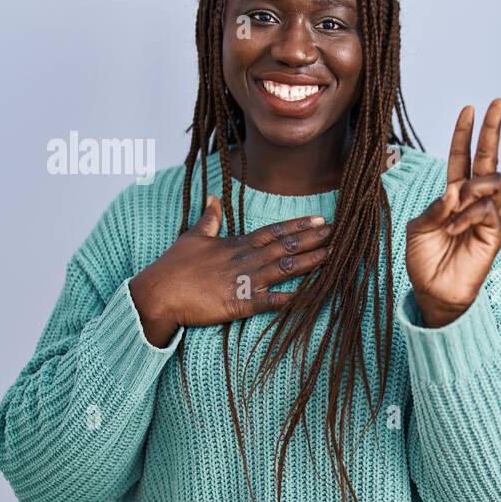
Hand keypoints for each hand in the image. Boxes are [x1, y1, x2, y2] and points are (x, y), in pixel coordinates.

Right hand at [127, 195, 334, 346]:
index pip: (275, 231)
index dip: (299, 225)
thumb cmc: (173, 266)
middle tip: (341, 232)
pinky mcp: (241, 303)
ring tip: (336, 255)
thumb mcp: (193, 236)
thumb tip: (212, 198)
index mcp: (237, 244)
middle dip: (315, 239)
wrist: (159, 293)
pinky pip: (272, 301)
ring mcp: (245, 281)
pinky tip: (313, 297)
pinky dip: (292, 299)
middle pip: (287, 246)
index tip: (320, 218)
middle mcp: (246, 259)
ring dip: (312, 262)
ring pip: (286, 269)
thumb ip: (209, 219)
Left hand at [406, 99, 500, 327]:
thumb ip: (435, 206)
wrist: (433, 293)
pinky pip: (487, 210)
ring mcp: (488, 216)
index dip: (464, 133)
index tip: (469, 108)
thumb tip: (455, 191)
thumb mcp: (419, 227)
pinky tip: (453, 229)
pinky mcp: (495, 233)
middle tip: (499, 102)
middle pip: (489, 157)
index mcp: (453, 195)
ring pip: (495, 179)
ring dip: (473, 185)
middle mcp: (474, 200)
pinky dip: (466, 214)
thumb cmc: (424, 261)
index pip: (462, 157)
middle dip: (494, 128)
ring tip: (455, 204)